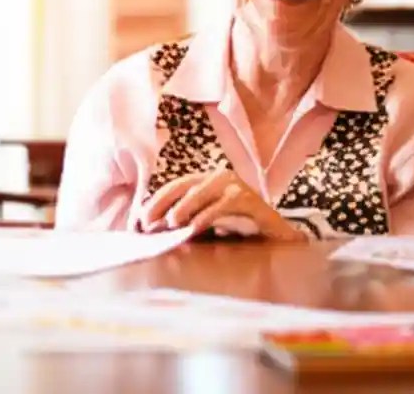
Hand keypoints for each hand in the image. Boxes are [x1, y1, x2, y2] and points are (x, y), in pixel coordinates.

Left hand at [137, 168, 302, 240]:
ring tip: (169, 222)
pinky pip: (222, 205)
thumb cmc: (238, 229)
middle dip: (162, 203)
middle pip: (183, 185)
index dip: (155, 202)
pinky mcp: (247, 198)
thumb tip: (152, 229)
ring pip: (201, 192)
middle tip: (148, 222)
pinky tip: (194, 227)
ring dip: (183, 207)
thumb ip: (184, 221)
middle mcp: (218, 177)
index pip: (174, 186)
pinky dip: (206, 216)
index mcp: (205, 180)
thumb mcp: (206, 222)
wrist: (274, 235)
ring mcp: (234, 185)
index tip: (139, 221)